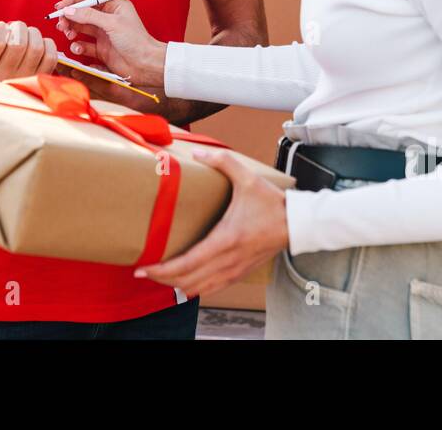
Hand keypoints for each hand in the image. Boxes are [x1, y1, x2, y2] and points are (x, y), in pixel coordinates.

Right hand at [0, 20, 57, 79]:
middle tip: (15, 27)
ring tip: (27, 33)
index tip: (0, 27)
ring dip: (34, 33)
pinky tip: (39, 43)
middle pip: (19, 44)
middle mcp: (4, 77)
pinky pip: (50, 57)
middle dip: (19, 27)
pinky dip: (48, 44)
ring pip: (36, 48)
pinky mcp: (41, 79)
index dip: (1, 28)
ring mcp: (24, 79)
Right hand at [52, 0, 166, 87]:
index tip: (60, 6)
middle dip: (69, 16)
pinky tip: (78, 48)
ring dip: (71, 30)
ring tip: (69, 34)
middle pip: (82, 12)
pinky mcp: (101, 49)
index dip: (74, 0)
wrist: (146, 65)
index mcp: (114, 5)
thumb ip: (89, 16)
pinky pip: (84, 45)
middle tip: (61, 24)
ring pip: (81, 28)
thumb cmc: (136, 41)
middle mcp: (107, 18)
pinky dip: (78, 46)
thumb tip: (69, 10)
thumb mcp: (112, 24)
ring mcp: (104, 34)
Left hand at [133, 148, 289, 296]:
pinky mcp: (240, 273)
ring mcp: (235, 270)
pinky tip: (185, 281)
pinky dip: (195, 288)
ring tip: (160, 277)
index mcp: (225, 240)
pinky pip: (212, 288)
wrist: (297, 224)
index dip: (162, 270)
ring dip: (177, 285)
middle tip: (144, 272)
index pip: (187, 264)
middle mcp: (228, 260)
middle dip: (162, 279)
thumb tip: (198, 152)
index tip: (144, 268)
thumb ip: (223, 161)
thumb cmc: (272, 203)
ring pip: (199, 289)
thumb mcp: (248, 178)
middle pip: (187, 281)